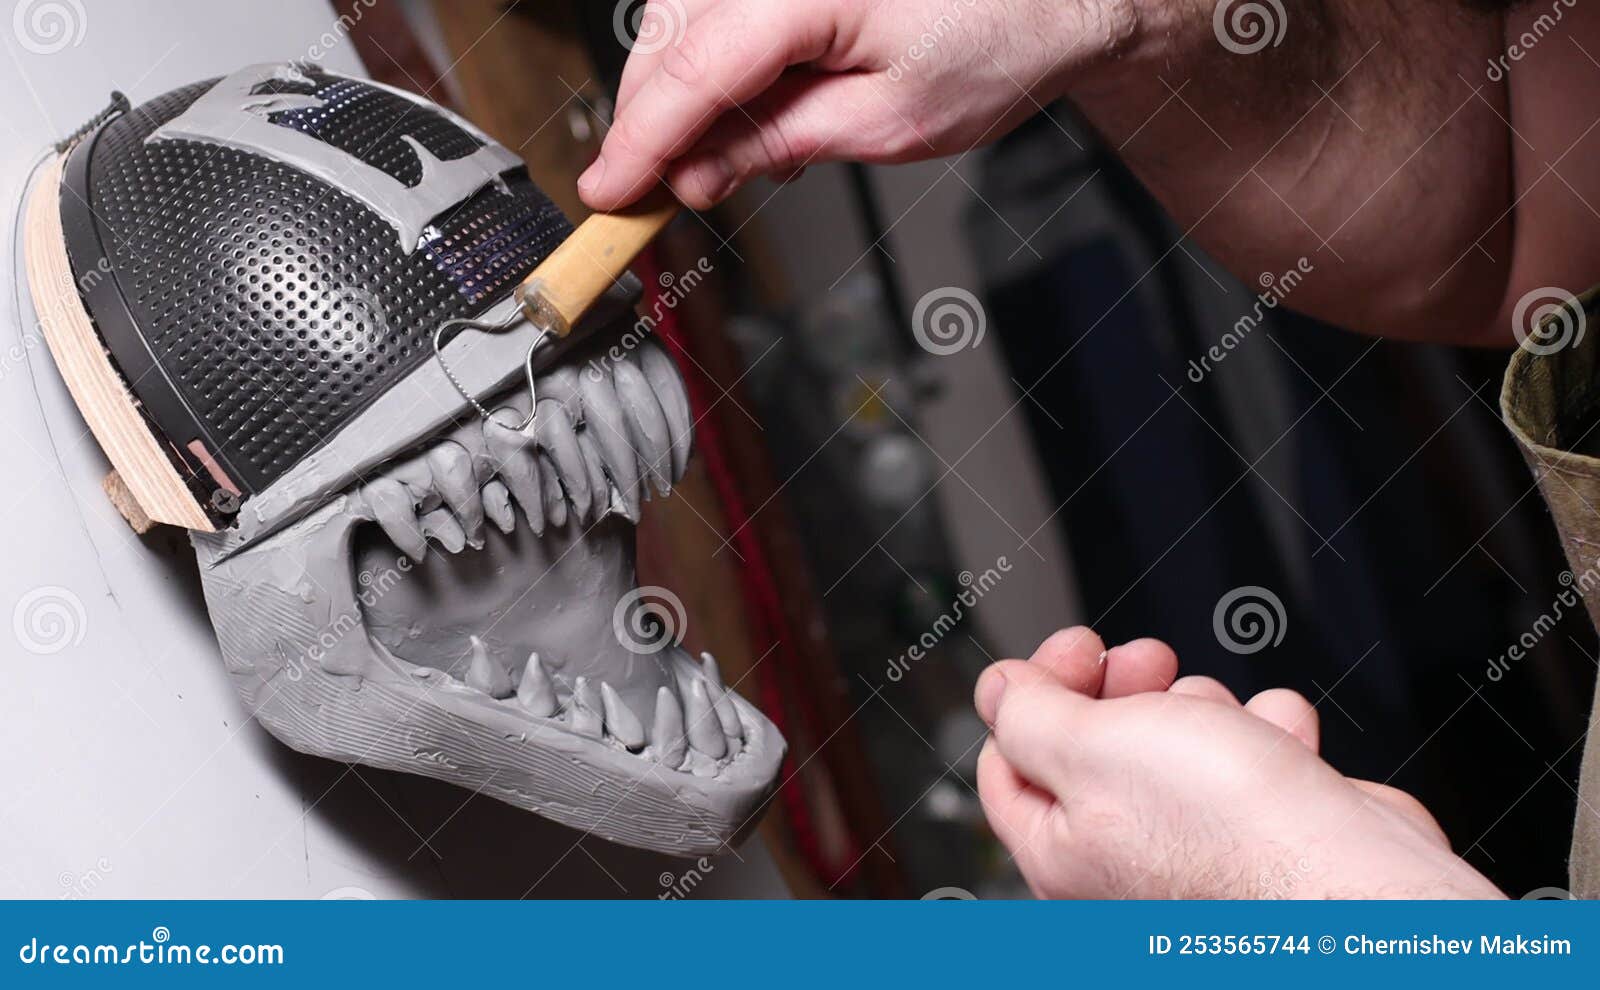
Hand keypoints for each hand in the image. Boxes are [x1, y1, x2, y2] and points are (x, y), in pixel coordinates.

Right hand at [580, 0, 1138, 209]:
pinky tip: (743, 109)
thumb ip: (778, 142)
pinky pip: (719, 8)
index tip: (607, 195)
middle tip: (654, 194)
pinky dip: (713, 61)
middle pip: (669, 39)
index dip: (639, 144)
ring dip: (680, 92)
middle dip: (652, 122)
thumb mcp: (887, 123)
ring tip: (717, 159)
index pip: (690, 73)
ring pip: (681, 21)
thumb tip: (699, 171)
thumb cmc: (999, 39)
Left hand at [973, 628, 1503, 898]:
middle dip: (1125, 688)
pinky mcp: (1267, 837)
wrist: (1357, 886)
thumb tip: (997, 690)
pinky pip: (1255, 763)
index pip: (1010, 759)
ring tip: (1224, 719)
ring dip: (1203, 710)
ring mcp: (1198, 850)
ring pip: (1181, 746)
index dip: (1037, 688)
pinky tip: (1282, 739)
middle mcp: (1124, 861)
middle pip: (1097, 745)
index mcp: (1060, 851)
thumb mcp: (1090, 747)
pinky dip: (1270, 738)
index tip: (1076, 648)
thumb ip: (1030, 715)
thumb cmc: (1230, 839)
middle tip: (1146, 662)